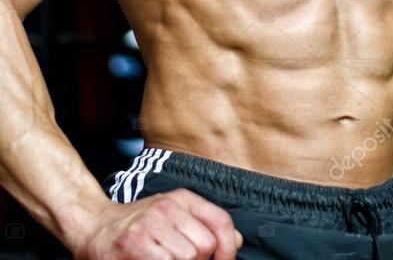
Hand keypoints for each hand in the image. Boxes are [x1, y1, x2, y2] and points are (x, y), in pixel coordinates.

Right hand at [75, 189, 242, 259]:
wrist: (94, 227)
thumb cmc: (136, 226)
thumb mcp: (173, 216)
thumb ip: (205, 225)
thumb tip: (238, 242)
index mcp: (181, 199)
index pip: (220, 221)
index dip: (228, 249)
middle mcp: (166, 207)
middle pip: (204, 245)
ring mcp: (148, 225)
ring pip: (187, 257)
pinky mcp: (132, 244)